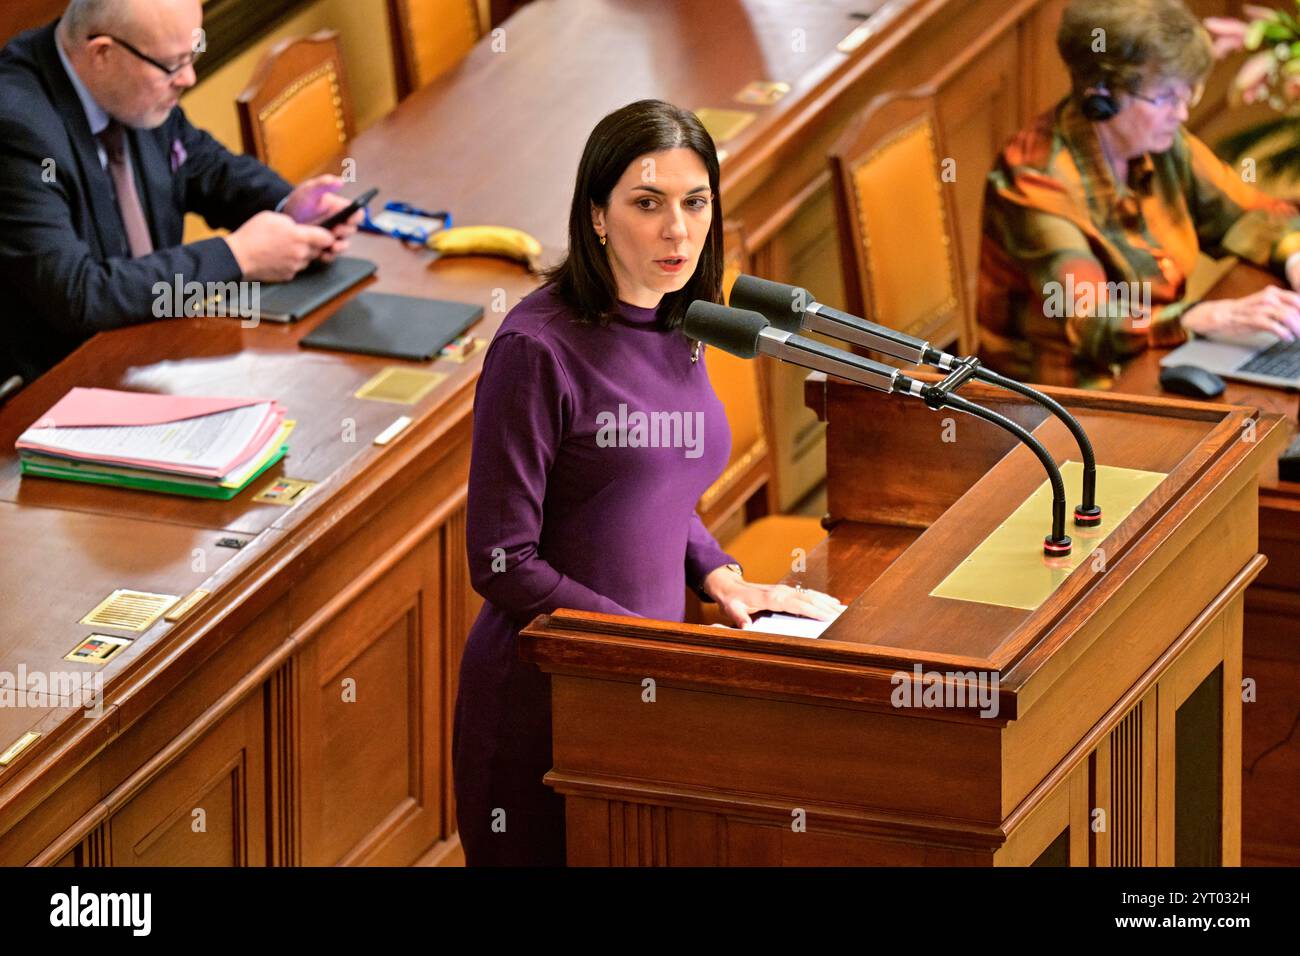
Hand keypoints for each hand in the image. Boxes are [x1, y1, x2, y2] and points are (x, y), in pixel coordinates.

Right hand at [224, 211, 335, 281]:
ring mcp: (295, 267)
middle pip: (318, 250)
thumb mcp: (273, 217)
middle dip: (314, 244)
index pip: (327, 238)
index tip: (326, 233)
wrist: (238, 257)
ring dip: (302, 254)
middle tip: (300, 238)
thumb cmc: (252, 235)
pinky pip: (296, 268)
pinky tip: (279, 256)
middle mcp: (301, 254)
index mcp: (299, 237)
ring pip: (307, 259)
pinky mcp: (288, 276)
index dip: (328, 235)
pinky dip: (292, 263)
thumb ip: (292, 222)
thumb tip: (300, 227)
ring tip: (286, 247)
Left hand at [279, 174, 362, 261]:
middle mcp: (340, 224)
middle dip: (344, 232)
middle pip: (351, 231)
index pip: (357, 214)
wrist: (284, 217)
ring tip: (332, 247)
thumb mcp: (309, 190)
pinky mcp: (324, 247)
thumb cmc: (299, 201)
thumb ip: (323, 183)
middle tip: (335, 231)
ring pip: (343, 245)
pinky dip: (328, 255)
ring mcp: (332, 237)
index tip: (348, 218)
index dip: (356, 217)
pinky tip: (321, 253)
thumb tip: (339, 181)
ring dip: (339, 247)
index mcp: (341, 209)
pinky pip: (331, 255)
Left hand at [701, 565, 845, 628]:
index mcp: (771, 597)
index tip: (827, 616)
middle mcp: (781, 592)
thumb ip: (739, 617)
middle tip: (842, 616)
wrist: (731, 586)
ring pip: (810, 595)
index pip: (796, 604)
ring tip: (842, 610)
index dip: (812, 610)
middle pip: (808, 599)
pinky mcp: (787, 591)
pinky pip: (807, 594)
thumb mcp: (732, 609)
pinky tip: (832, 602)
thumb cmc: (733, 600)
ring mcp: (785, 590)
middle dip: (826, 607)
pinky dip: (821, 597)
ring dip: (826, 602)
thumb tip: (745, 627)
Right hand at [1182, 286, 1299, 342]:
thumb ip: (1281, 306)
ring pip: (1286, 316)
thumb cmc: (1244, 311)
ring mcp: (1259, 308)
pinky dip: (1282, 333)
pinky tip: (1286, 338)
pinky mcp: (1252, 319)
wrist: (1220, 314)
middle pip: (1294, 308)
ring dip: (1295, 328)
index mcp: (1272, 293)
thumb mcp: (1263, 304)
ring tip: (1298, 335)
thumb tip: (1297, 315)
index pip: (1297, 299)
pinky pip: (1272, 326)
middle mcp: (1267, 298)